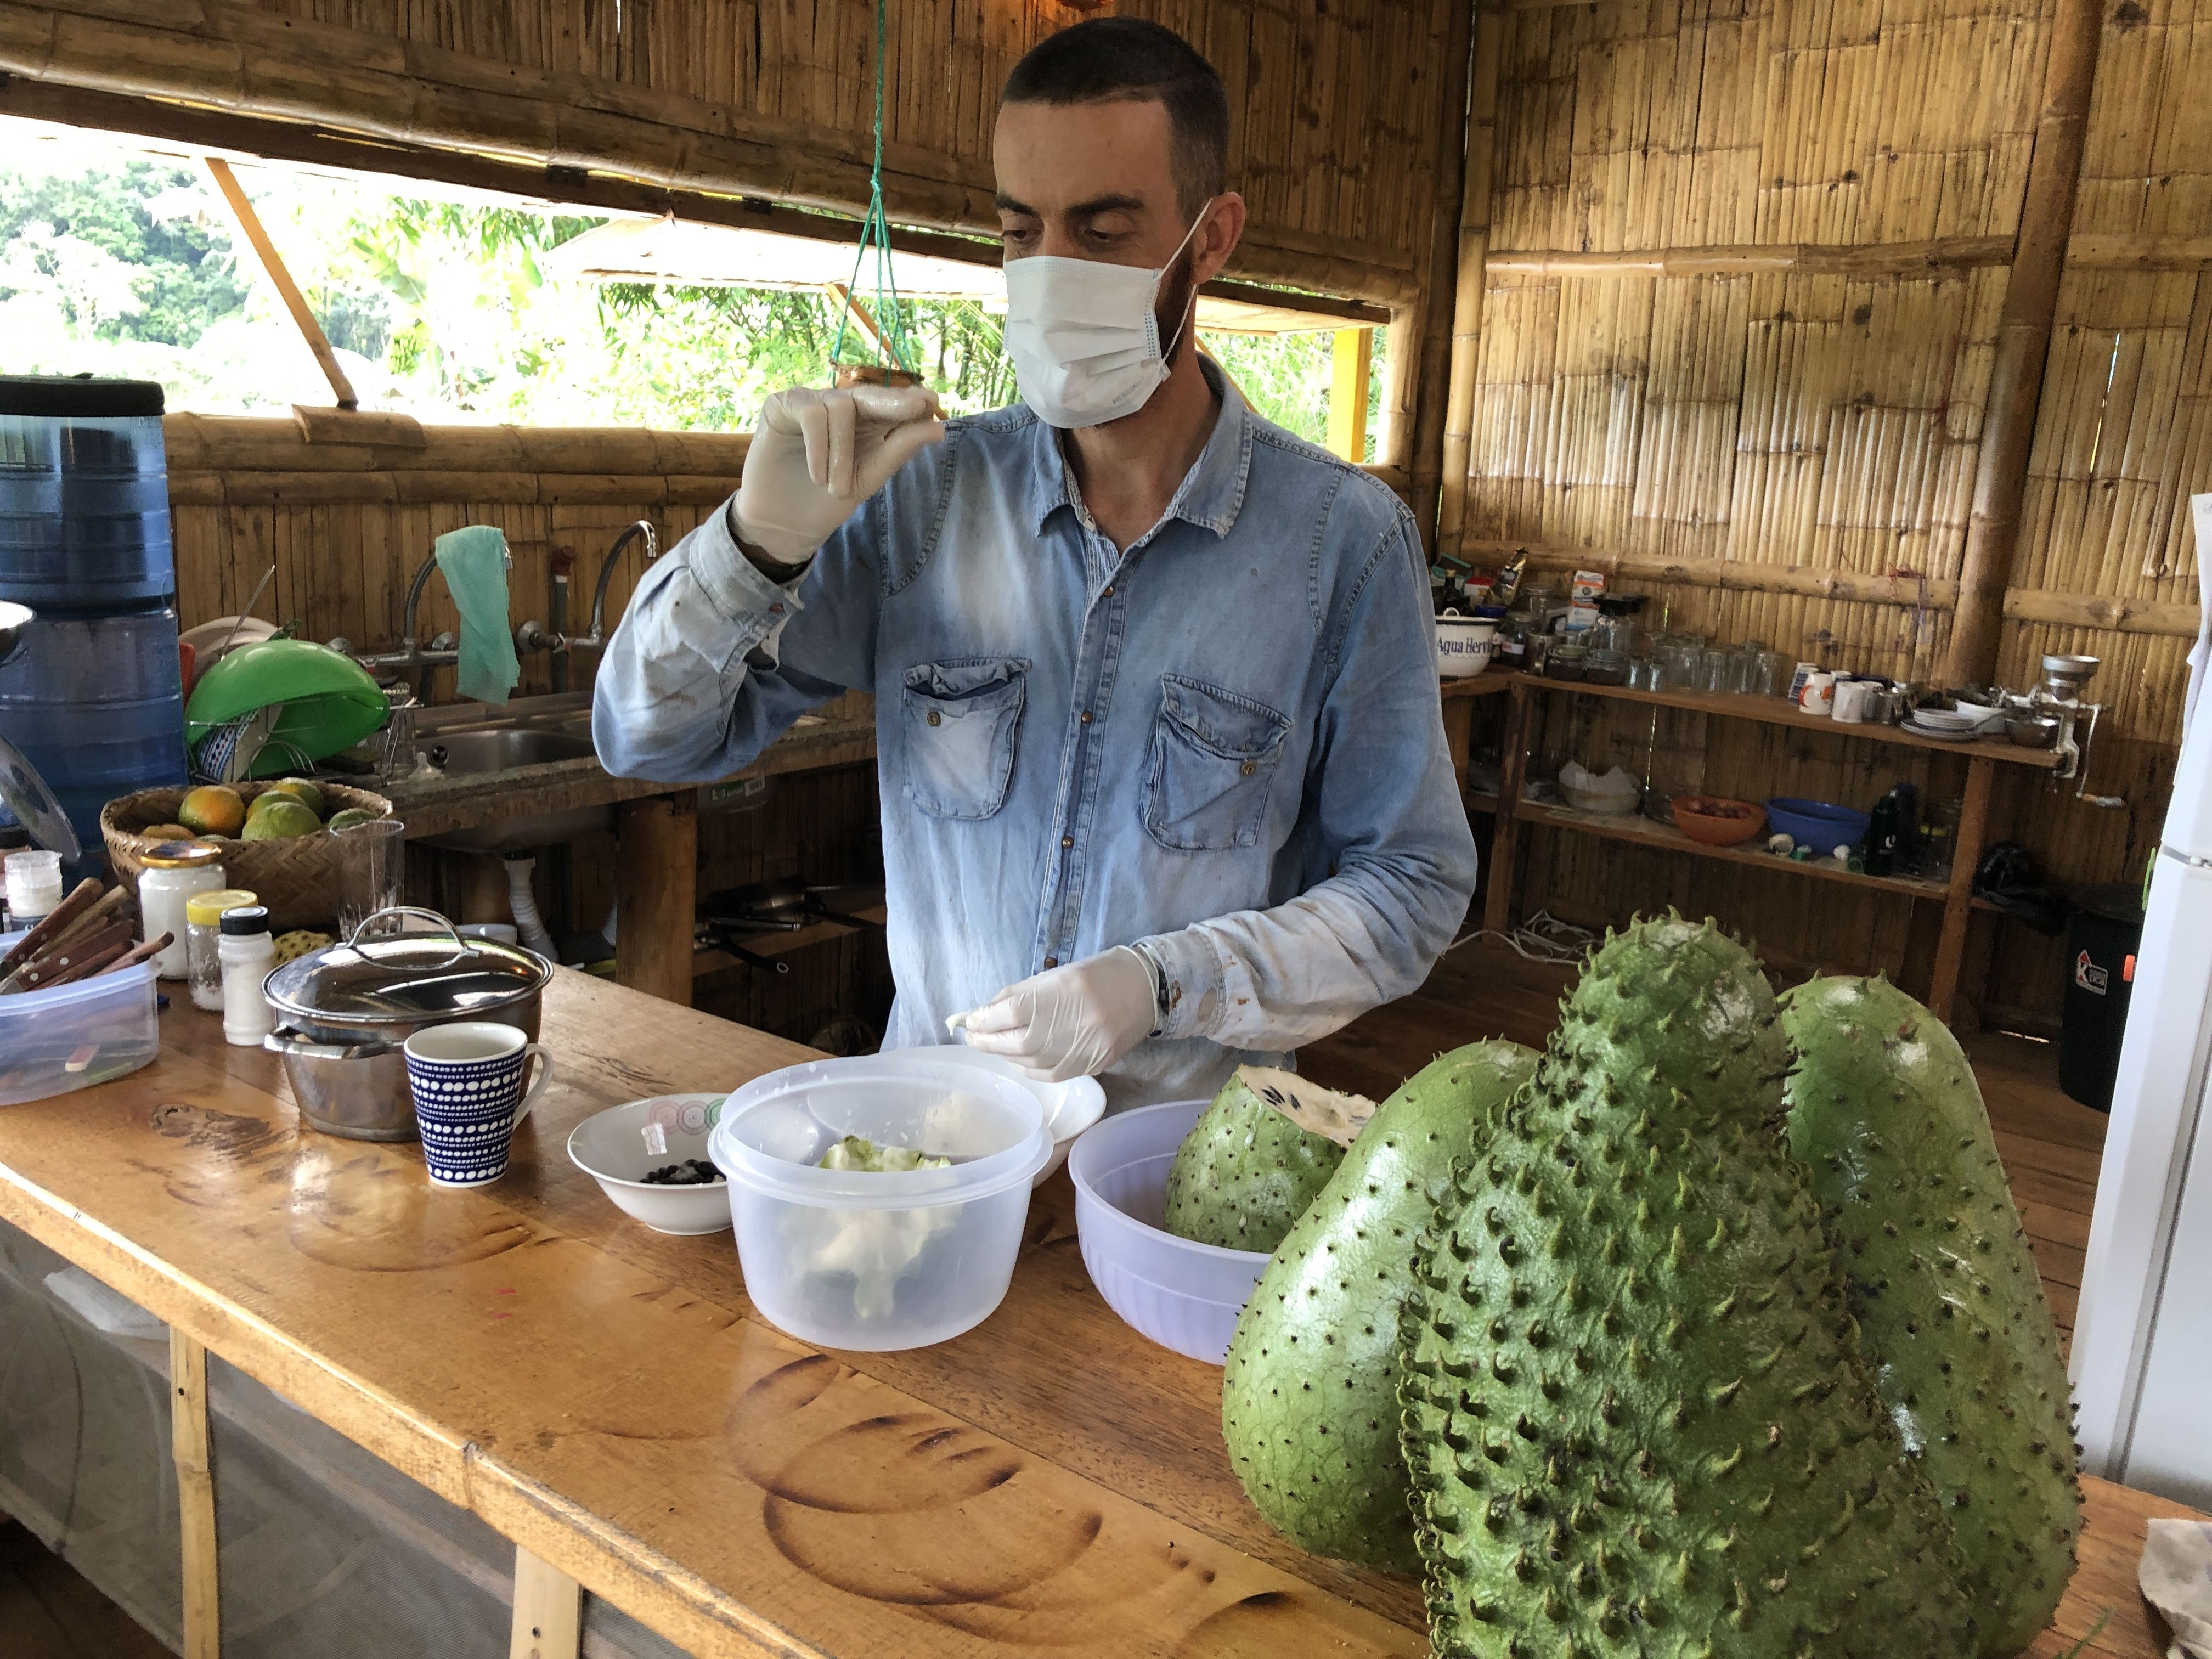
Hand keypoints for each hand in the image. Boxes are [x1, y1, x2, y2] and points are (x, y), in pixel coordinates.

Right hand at [732, 384, 945, 563]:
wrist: (784, 523)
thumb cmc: (827, 499)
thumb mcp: (868, 477)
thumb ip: (898, 450)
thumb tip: (939, 428)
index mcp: (866, 422)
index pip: (891, 404)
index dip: (911, 402)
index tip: (932, 405)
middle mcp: (840, 406)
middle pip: (871, 395)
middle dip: (895, 402)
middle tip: (919, 406)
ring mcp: (811, 402)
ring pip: (841, 408)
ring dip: (842, 454)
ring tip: (836, 489)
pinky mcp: (782, 405)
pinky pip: (812, 413)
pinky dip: (819, 447)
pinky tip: (818, 476)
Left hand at [959, 947, 1156, 1081]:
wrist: (1145, 990)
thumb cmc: (1098, 975)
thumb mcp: (1055, 975)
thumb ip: (1018, 994)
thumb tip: (983, 1012)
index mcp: (1060, 995)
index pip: (1008, 1014)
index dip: (983, 1019)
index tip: (970, 1020)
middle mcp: (1069, 1027)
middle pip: (1014, 1043)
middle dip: (987, 1041)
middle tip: (974, 1036)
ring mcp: (1081, 1052)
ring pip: (1029, 1062)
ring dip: (1005, 1055)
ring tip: (994, 1045)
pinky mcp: (1090, 1067)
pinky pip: (1049, 1075)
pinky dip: (1028, 1069)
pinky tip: (1019, 1059)